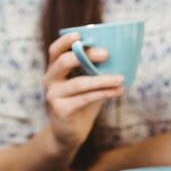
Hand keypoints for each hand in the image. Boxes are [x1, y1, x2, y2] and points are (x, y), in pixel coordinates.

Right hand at [43, 32, 124, 164]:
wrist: (68, 135)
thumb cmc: (80, 104)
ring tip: (121, 78)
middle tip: (106, 53)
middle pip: (63, 62)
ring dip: (102, 80)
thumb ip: (93, 71)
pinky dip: (103, 94)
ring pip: (79, 83)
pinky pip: (85, 99)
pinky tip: (118, 91)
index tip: (80, 34)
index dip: (65, 41)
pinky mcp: (61, 110)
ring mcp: (53, 96)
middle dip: (85, 55)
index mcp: (54, 70)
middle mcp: (50, 80)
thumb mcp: (85, 85)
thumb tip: (121, 56)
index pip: (55, 50)